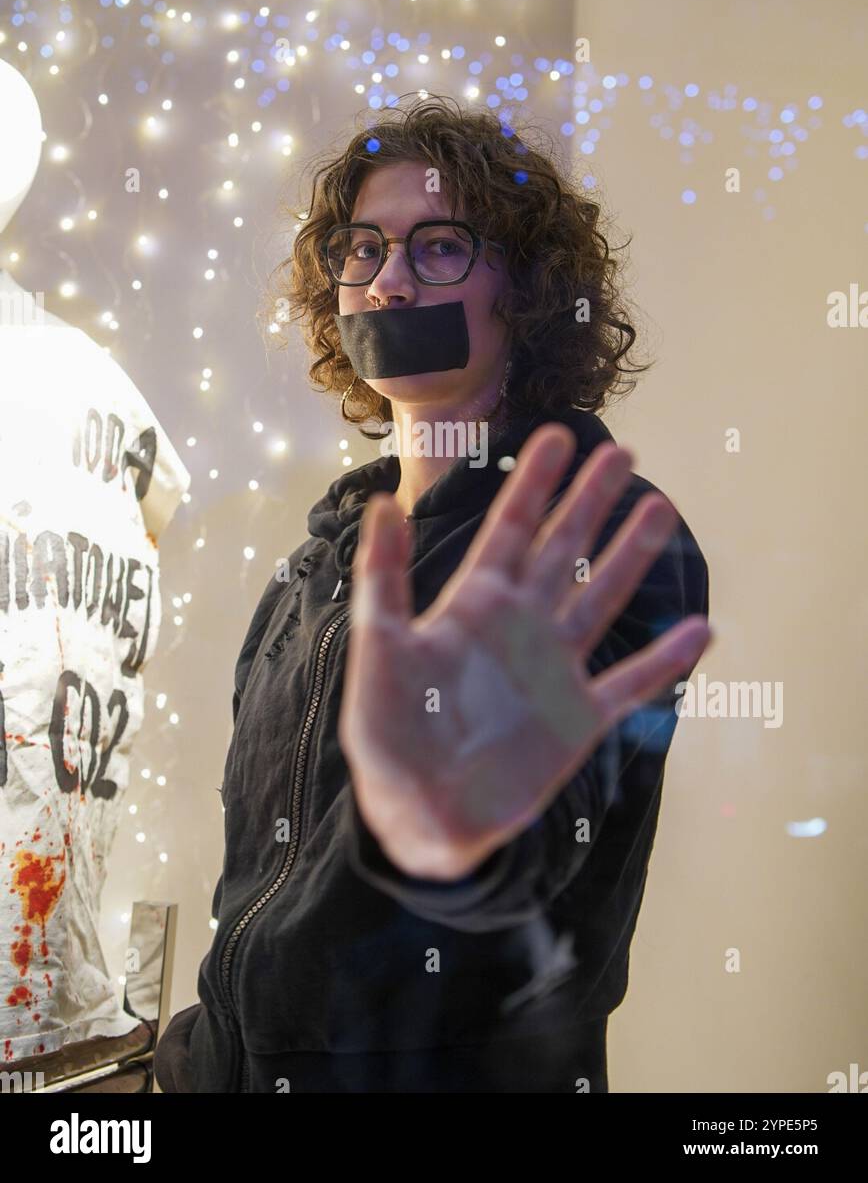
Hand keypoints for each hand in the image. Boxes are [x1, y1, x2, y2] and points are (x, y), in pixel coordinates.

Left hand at [338, 423, 711, 880]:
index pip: (511, 528)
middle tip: (621, 452)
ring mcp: (553, 670)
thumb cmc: (387, 732)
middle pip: (565, 549)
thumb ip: (384, 577)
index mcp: (474, 605)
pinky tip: (700, 630)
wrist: (417, 814)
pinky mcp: (576, 719)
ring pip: (602, 599)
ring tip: (659, 509)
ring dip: (630, 557)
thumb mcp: (379, 647)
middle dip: (590, 501)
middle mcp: (521, 626)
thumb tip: (383, 501)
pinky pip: (630, 683)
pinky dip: (665, 660)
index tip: (557, 435)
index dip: (534, 483)